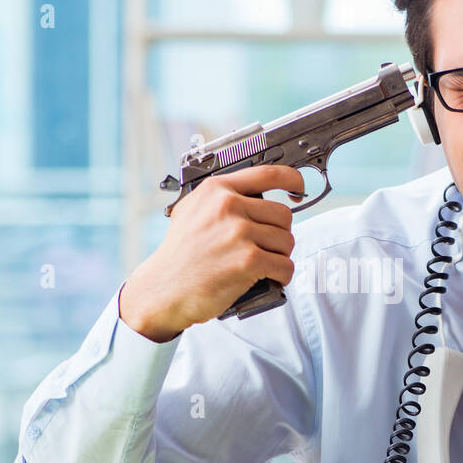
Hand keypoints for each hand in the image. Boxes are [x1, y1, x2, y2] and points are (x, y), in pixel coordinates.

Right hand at [119, 165, 305, 341]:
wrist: (163, 288)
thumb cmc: (179, 255)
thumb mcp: (191, 212)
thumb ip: (220, 198)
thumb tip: (255, 195)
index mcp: (217, 190)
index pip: (268, 174)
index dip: (292, 179)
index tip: (299, 187)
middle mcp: (229, 206)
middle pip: (283, 215)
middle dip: (279, 234)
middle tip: (266, 248)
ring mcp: (239, 232)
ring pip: (286, 241)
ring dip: (280, 257)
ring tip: (263, 265)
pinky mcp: (248, 260)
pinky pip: (285, 265)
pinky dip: (282, 276)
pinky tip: (270, 279)